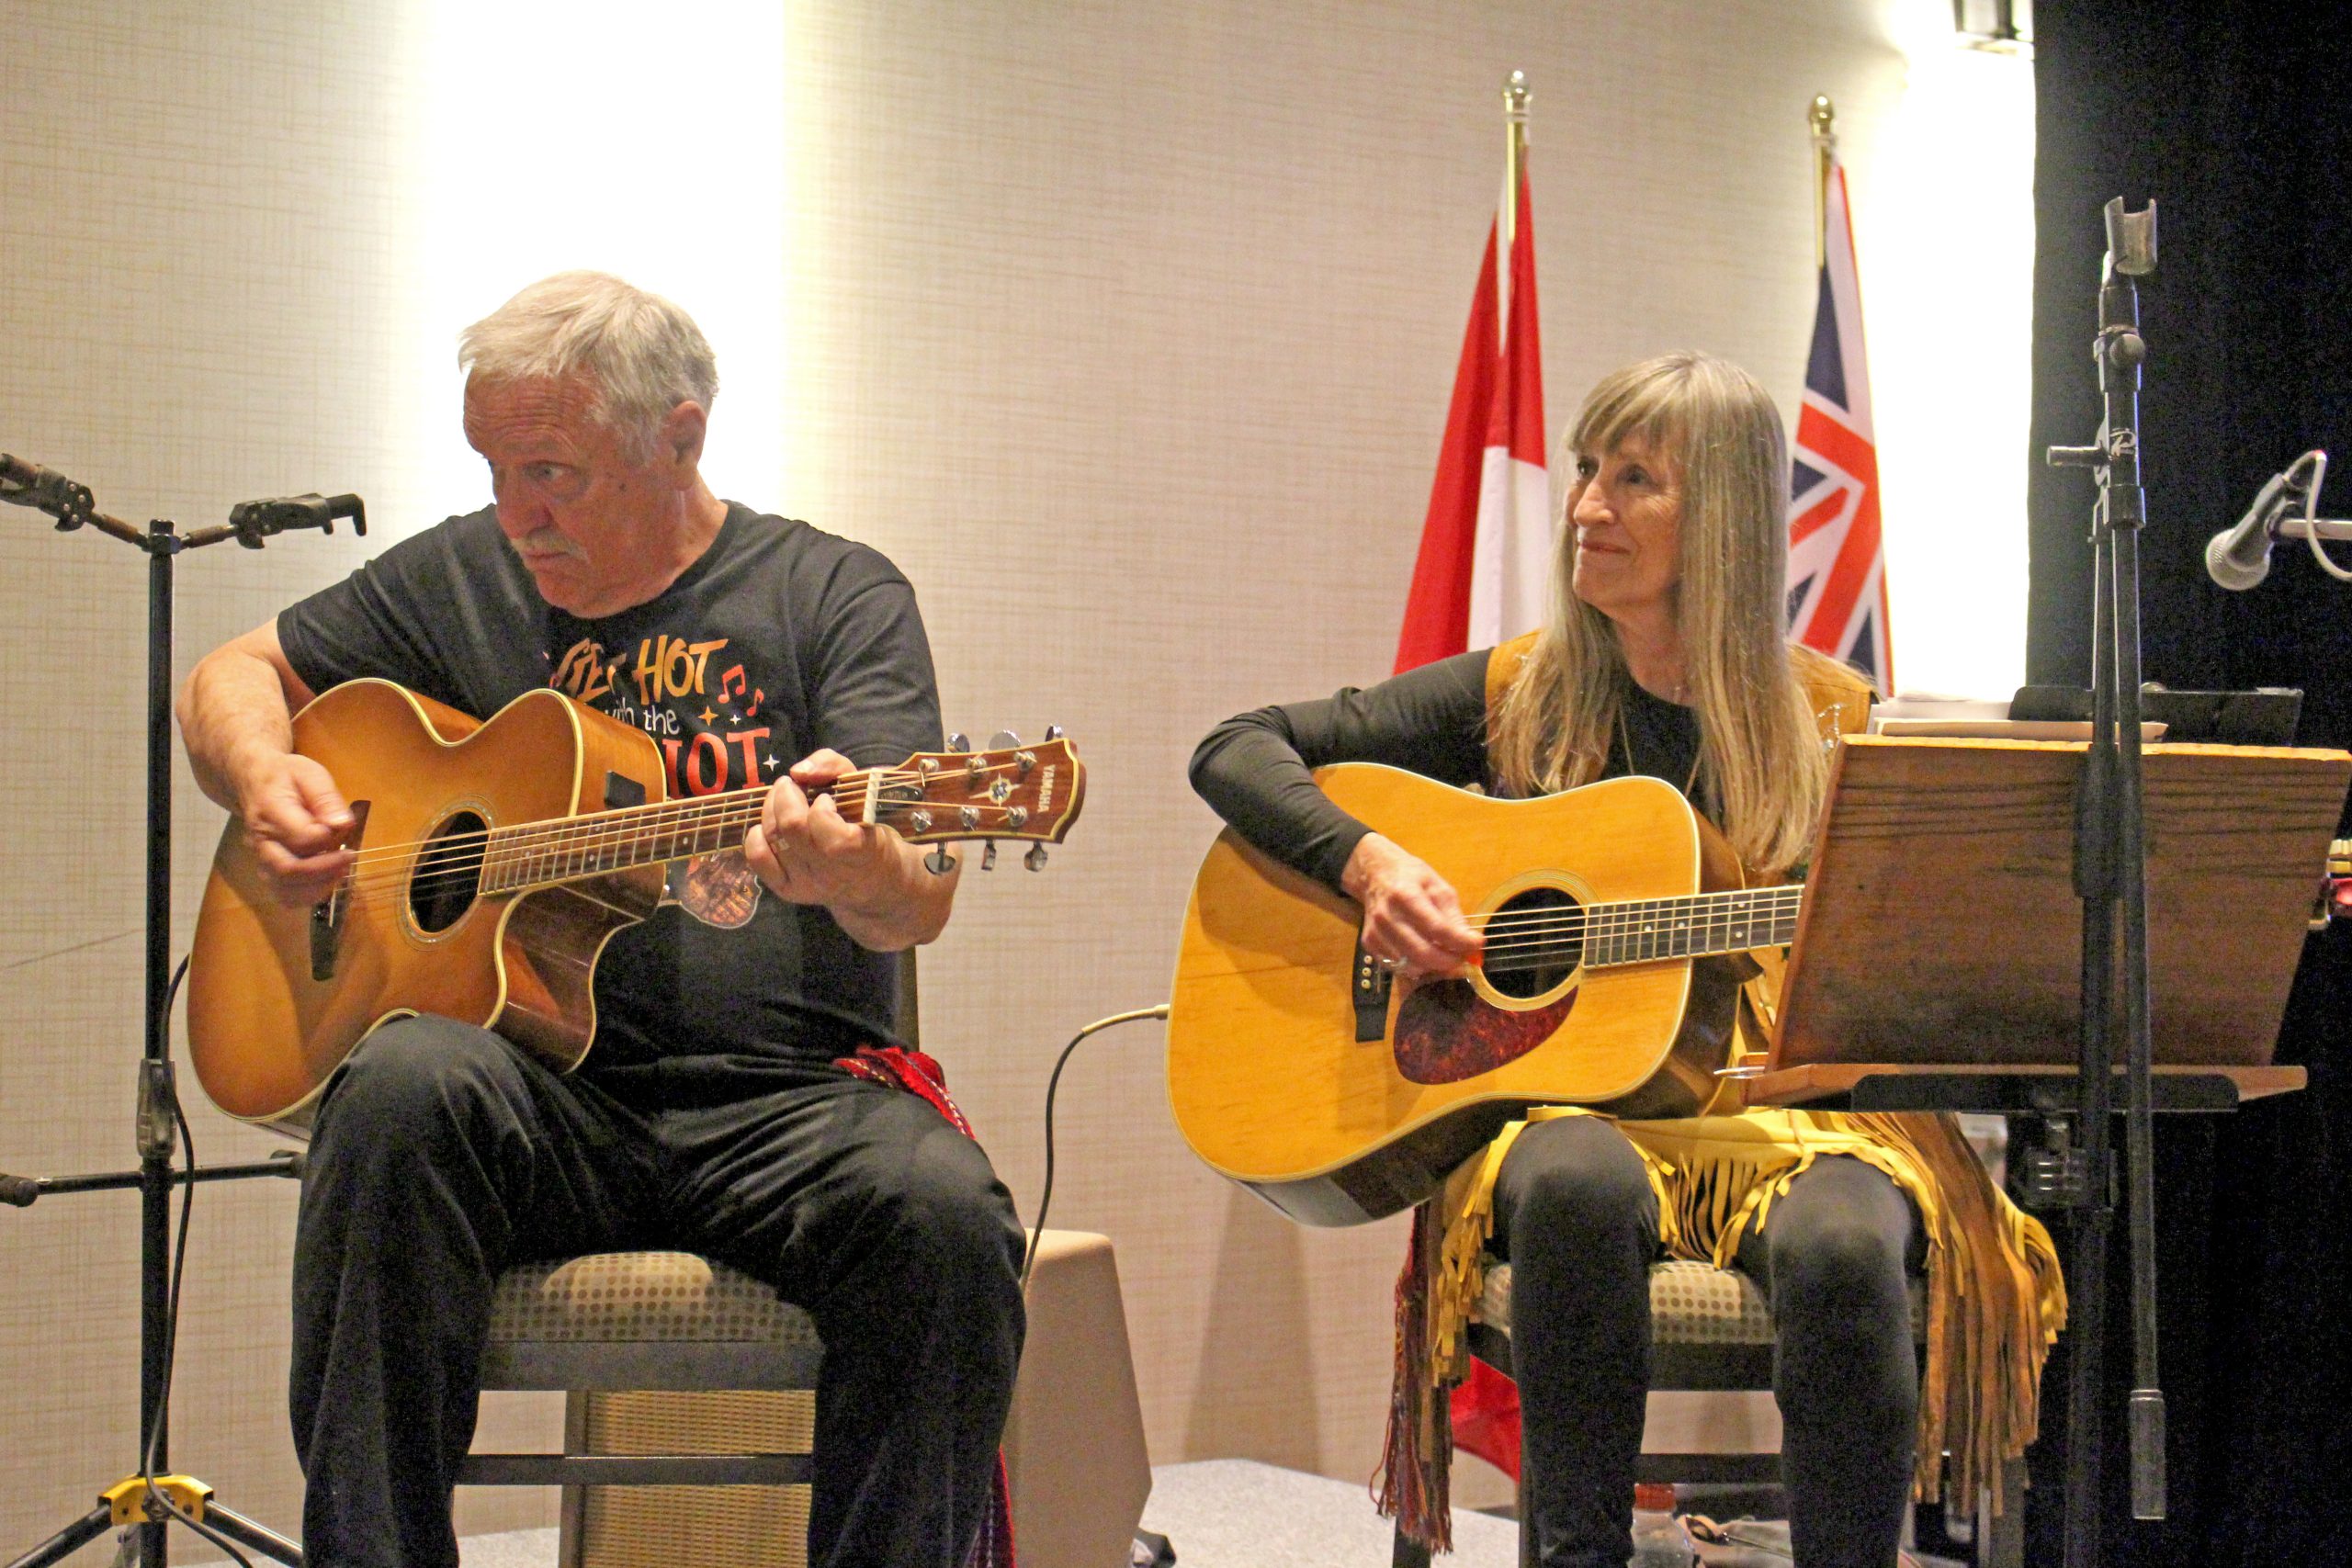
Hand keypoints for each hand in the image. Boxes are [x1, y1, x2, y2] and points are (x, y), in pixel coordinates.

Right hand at [234, 750, 355, 905]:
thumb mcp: (310, 774)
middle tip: (350, 856)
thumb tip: (342, 825)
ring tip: (341, 870)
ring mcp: (261, 859)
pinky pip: (284, 895)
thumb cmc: (285, 777)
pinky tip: (327, 880)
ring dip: (319, 887)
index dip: (327, 839)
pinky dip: (309, 895)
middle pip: (288, 870)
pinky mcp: (267, 870)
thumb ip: (326, 798)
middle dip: (325, 870)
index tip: (343, 828)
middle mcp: (261, 840)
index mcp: (271, 811)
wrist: (253, 782)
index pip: (301, 837)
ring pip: (285, 889)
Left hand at [743, 748, 907, 913]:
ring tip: (783, 800)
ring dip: (771, 808)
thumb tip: (799, 771)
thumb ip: (835, 768)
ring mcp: (808, 885)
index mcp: (859, 850)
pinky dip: (756, 835)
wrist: (870, 880)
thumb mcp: (863, 790)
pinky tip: (770, 826)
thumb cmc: (866, 827)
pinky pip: (758, 858)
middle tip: (792, 786)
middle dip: (786, 794)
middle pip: (790, 827)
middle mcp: (832, 873)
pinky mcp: (788, 891)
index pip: (826, 827)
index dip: (821, 805)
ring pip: (772, 836)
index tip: (826, 799)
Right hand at [1340, 833, 1479, 977]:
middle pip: (1422, 952)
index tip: (1478, 944)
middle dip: (1449, 961)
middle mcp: (1387, 915)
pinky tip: (1424, 954)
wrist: (1375, 874)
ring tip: (1445, 954)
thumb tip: (1470, 941)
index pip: (1437, 928)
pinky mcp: (1369, 943)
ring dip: (1433, 965)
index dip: (1460, 941)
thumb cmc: (1410, 878)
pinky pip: (1397, 967)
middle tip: (1463, 957)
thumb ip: (1453, 915)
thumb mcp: (1437, 886)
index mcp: (1405, 894)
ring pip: (1410, 964)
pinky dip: (1415, 966)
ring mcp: (1376, 931)